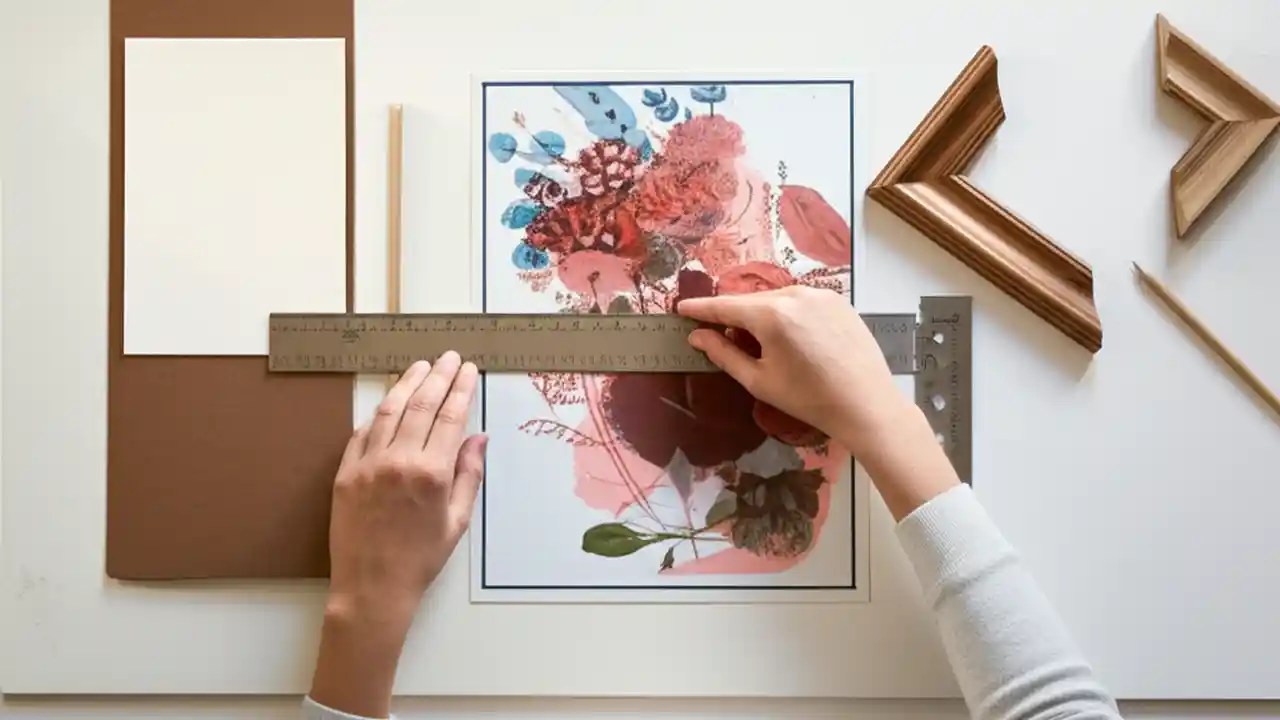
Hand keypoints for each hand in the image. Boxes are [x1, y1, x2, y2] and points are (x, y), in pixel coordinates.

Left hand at [309, 354, 485, 717]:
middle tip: (447, 357)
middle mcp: (399, 461)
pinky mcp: (345, 474)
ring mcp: (368, 465)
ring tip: (419, 367)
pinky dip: (378, 413)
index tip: (467, 369)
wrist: (372, 588)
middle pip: (422, 404)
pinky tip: (389, 402)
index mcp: (432, 473)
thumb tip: (479, 438)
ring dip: (406, 384)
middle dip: (438, 376)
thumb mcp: (458, 520)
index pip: (451, 416)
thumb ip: (469, 474)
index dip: (461, 388)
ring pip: (389, 411)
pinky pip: (362, 433)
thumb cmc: (421, 559)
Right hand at [678, 287, 958, 519]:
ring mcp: (820, 294)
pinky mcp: (838, 300)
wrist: (867, 404)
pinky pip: (800, 301)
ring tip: (758, 342)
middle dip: (733, 315)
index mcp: (771, 314)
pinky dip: (786, 314)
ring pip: (776, 299)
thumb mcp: (759, 381)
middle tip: (721, 336)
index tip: (681, 307)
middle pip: (751, 300)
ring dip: (760, 314)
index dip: (700, 308)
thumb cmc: (809, 399)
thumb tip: (697, 337)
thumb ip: (724, 354)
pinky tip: (789, 339)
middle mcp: (794, 294)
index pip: (725, 306)